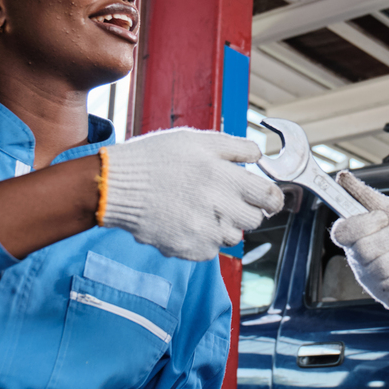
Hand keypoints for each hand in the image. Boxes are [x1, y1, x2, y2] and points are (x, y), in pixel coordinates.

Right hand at [102, 129, 282, 260]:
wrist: (116, 187)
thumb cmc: (155, 158)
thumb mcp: (196, 140)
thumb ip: (234, 147)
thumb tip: (259, 156)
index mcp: (223, 176)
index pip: (269, 197)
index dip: (272, 198)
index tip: (267, 199)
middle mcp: (218, 205)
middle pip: (254, 219)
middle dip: (246, 210)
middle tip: (225, 200)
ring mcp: (204, 231)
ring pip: (233, 236)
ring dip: (223, 225)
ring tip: (197, 208)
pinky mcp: (191, 249)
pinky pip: (211, 249)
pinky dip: (203, 238)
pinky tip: (184, 220)